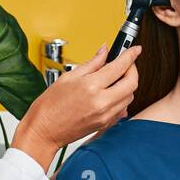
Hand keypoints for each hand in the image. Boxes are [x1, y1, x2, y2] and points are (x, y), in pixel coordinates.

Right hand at [12, 43, 141, 172]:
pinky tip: (110, 94)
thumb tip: (104, 52)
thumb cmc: (49, 106)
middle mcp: (101, 102)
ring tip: (114, 79)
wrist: (44, 131)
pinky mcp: (106, 124)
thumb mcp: (68, 77)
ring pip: (130, 96)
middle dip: (132, 69)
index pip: (120, 66)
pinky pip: (123, 109)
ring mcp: (105, 115)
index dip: (130, 55)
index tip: (134, 49)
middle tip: (125, 63)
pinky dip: (122, 99)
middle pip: (132, 82)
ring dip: (127, 85)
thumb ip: (91, 63)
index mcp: (91, 86)